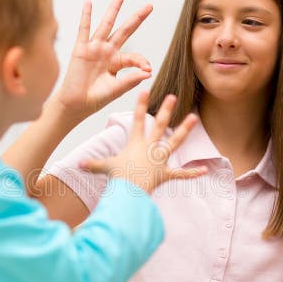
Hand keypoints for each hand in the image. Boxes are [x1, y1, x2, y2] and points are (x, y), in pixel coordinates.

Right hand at [53, 0, 152, 119]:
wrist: (75, 104)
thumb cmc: (94, 99)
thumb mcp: (115, 90)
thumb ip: (130, 80)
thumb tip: (148, 72)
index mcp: (117, 63)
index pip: (133, 56)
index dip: (141, 61)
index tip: (148, 69)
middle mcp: (107, 53)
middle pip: (124, 31)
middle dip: (137, 19)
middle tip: (149, 6)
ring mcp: (94, 49)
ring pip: (106, 26)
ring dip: (113, 11)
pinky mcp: (81, 49)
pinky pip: (84, 29)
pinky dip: (86, 16)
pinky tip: (88, 3)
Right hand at [79, 91, 206, 192]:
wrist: (128, 190)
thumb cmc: (116, 177)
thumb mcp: (103, 168)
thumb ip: (93, 164)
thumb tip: (77, 164)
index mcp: (135, 143)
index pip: (137, 120)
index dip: (140, 105)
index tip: (144, 91)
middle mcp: (149, 148)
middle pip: (159, 125)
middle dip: (166, 110)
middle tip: (173, 97)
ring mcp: (159, 160)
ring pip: (174, 142)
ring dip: (184, 130)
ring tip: (194, 118)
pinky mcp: (165, 173)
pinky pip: (180, 174)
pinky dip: (192, 173)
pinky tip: (205, 170)